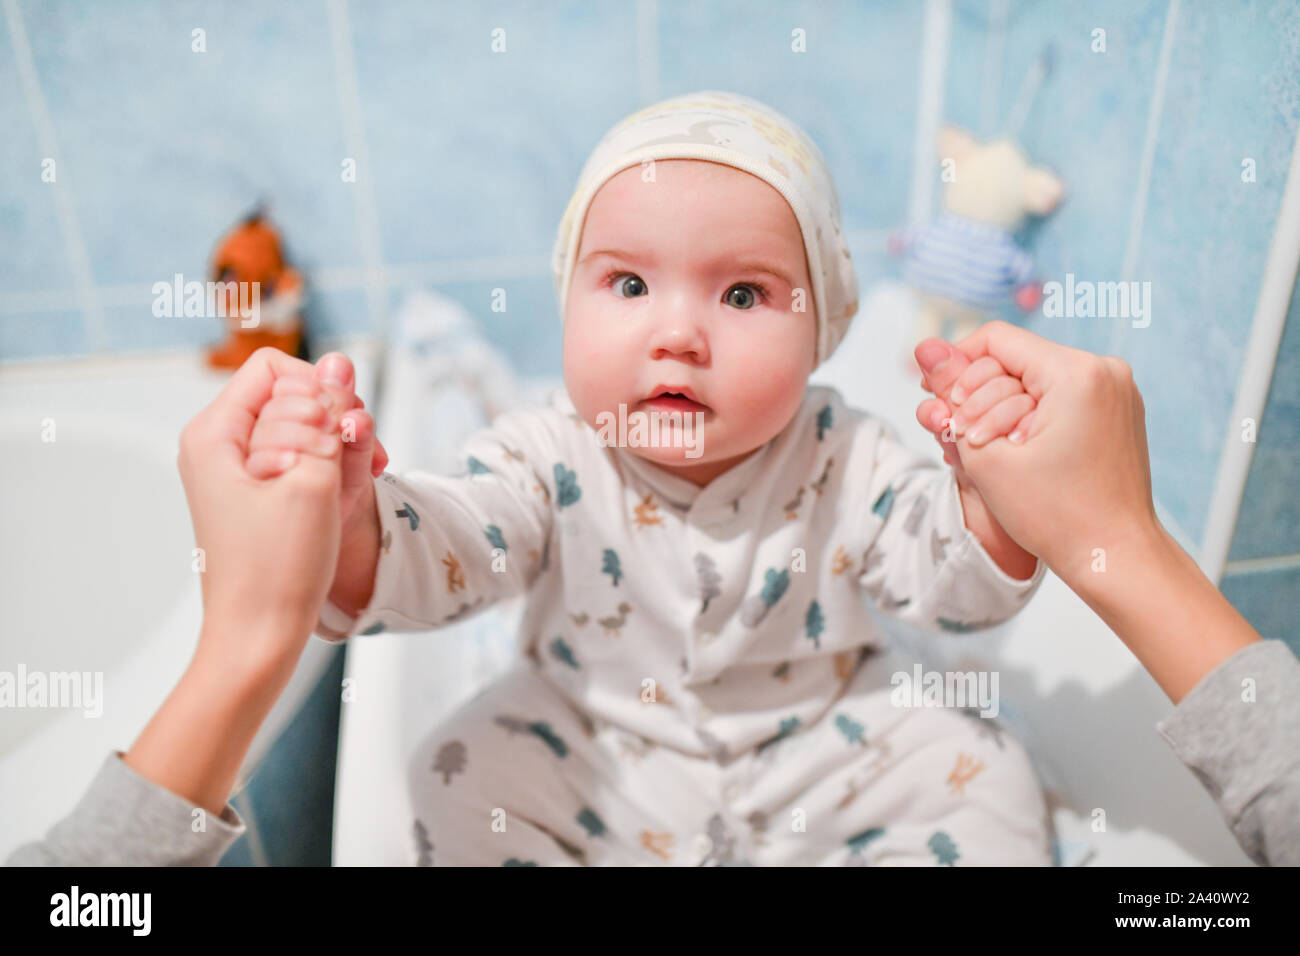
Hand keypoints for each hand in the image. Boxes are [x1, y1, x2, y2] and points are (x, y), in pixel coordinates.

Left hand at [177, 347, 343, 666]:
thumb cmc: (276, 570)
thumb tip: (336, 362)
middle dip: (334, 418)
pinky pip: (297, 458)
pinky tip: (350, 492)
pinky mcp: (255, 494)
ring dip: (339, 444)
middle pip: (288, 394)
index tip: (339, 432)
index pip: (274, 368)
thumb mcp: (313, 481)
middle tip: (364, 459)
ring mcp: (236, 471)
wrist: (258, 638)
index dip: (317, 389)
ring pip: (299, 427)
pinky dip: (329, 468)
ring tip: (365, 476)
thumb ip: (325, 416)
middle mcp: (218, 446)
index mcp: (215, 434)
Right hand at [913, 321, 1158, 583]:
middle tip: (958, 436)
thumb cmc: (1058, 516)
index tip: (938, 400)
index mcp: (1077, 374)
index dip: (956, 367)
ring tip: (988, 450)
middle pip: (1015, 359)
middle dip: (978, 396)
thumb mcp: (988, 454)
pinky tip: (1016, 450)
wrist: (1115, 557)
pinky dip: (1028, 417)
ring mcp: (1115, 391)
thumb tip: (924, 349)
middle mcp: (1104, 371)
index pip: (997, 340)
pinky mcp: (1116, 410)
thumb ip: (952, 395)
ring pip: (1034, 380)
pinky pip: (1058, 396)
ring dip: (1000, 409)